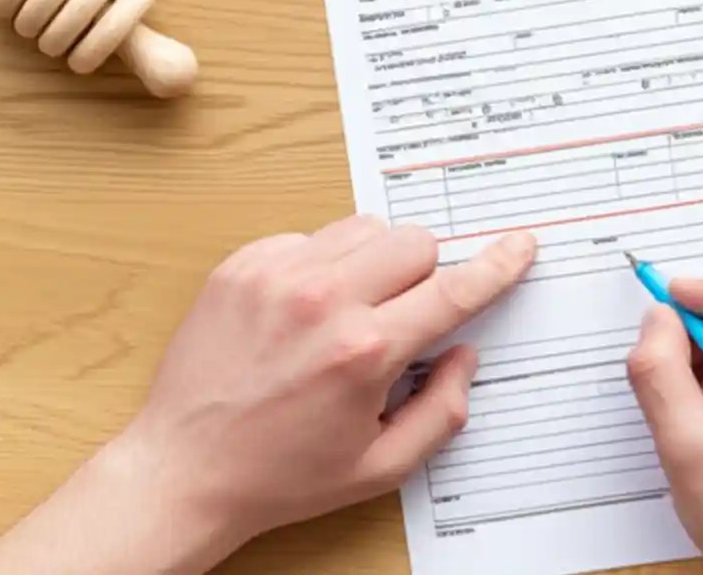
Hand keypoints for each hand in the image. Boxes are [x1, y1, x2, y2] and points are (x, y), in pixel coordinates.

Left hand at [123, 217, 535, 558]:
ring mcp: (277, 276)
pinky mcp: (242, 266)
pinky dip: (322, 263)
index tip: (519, 245)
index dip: (496, 266)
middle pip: (414, 242)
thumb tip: (464, 355)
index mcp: (366, 352)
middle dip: (426, 272)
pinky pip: (309, 236)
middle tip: (405, 313)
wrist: (183, 468)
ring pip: (364, 227)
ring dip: (376, 261)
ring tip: (351, 310)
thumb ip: (443, 411)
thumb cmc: (280, 475)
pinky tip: (305, 309)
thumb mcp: (380, 467)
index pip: (453, 291)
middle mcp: (324, 301)